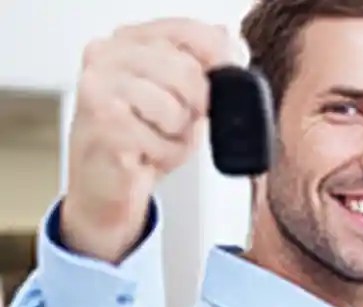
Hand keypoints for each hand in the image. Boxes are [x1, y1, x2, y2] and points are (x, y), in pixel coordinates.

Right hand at [63, 18, 233, 261]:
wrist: (105, 187)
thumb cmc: (142, 140)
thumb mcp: (183, 99)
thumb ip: (204, 69)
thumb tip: (231, 41)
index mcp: (128, 41)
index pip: (189, 31)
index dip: (221, 57)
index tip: (228, 77)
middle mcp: (106, 56)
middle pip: (188, 72)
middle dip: (195, 108)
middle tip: (176, 124)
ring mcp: (98, 89)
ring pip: (176, 108)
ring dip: (180, 135)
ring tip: (157, 139)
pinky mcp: (102, 125)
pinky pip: (163, 140)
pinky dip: (166, 155)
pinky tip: (145, 155)